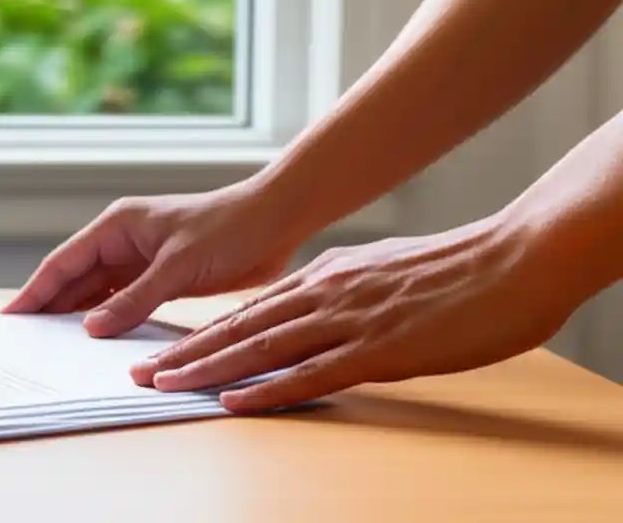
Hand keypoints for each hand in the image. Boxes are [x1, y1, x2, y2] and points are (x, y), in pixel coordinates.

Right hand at [2, 180, 305, 337]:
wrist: (274, 221)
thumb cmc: (228, 229)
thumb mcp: (177, 267)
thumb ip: (133, 298)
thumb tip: (91, 328)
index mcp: (116, 226)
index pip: (64, 262)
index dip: (35, 290)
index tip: (10, 316)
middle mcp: (122, 241)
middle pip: (74, 278)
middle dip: (48, 306)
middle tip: (22, 340)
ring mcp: (141, 259)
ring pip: (97, 292)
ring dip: (77, 315)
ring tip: (50, 346)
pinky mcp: (161, 276)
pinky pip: (123, 301)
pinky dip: (109, 319)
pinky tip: (98, 341)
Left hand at [130, 215, 587, 412]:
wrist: (514, 258)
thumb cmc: (460, 270)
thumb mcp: (386, 271)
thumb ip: (347, 287)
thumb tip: (322, 300)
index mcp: (329, 275)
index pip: (253, 308)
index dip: (205, 332)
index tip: (168, 349)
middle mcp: (326, 293)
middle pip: (241, 326)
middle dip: (186, 351)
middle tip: (142, 370)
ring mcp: (349, 320)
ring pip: (261, 346)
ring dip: (208, 368)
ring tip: (166, 384)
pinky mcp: (378, 349)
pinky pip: (310, 373)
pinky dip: (266, 389)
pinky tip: (232, 400)